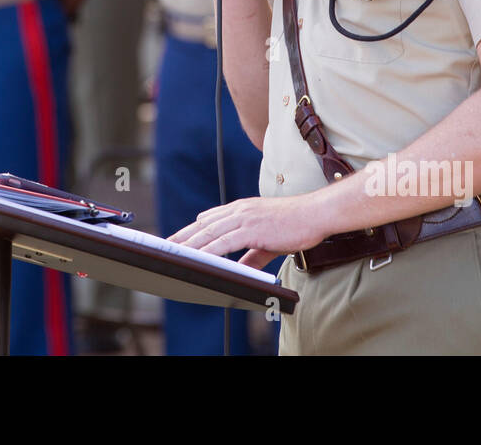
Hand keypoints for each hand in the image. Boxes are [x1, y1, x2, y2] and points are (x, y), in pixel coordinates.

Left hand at [169, 193, 327, 268]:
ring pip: (209, 232)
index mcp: (242, 210)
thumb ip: (253, 256)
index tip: (178, 238)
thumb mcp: (269, 242)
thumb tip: (242, 269)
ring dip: (190, 243)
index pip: (210, 219)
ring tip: (174, 252)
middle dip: (183, 236)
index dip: (192, 229)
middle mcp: (239, 211)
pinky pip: (224, 242)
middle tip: (165, 246)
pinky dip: (208, 250)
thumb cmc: (295, 225)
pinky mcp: (251, 229)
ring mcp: (244, 218)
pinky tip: (198, 256)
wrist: (314, 214)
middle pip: (203, 224)